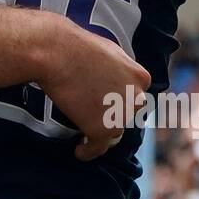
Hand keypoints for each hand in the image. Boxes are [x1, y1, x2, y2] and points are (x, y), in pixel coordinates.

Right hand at [35, 15, 151, 161]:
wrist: (57, 54)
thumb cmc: (77, 46)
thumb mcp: (110, 51)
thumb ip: (120, 70)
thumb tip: (116, 79)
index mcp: (141, 77)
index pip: (136, 95)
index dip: (120, 100)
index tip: (108, 103)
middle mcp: (137, 98)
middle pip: (128, 115)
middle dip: (113, 115)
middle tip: (93, 114)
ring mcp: (120, 116)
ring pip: (113, 131)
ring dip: (100, 132)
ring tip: (85, 133)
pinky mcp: (102, 129)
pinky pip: (97, 148)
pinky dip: (88, 151)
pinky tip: (79, 150)